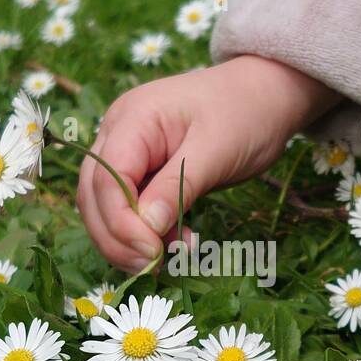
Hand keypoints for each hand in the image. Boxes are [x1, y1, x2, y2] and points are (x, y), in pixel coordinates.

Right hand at [76, 55, 337, 270]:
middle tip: (152, 266)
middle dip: (116, 237)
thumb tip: (146, 227)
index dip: (121, 221)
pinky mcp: (144, 171)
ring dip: (128, 240)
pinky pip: (130, 209)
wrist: (267, 94)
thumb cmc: (246, 111)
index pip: (105, 178)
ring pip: (105, 207)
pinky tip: (177, 244)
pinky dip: (146, 233)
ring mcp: (128, 153)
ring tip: (169, 259)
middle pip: (94, 195)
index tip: (151, 252)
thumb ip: (178, 186)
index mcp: (132, 119)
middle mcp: (118, 134)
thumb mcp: (216, 149)